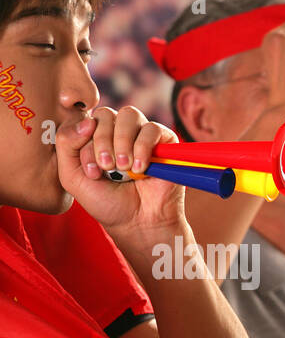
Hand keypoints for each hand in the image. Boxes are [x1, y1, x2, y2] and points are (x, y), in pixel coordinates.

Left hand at [56, 108, 184, 236]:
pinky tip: (140, 169)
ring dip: (122, 141)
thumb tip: (86, 121)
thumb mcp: (72, 176)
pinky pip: (152, 129)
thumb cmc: (106, 202)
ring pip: (129, 115)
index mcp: (93, 137)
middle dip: (102, 141)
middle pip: (105, 114)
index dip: (84, 141)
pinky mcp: (165, 142)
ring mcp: (141, 135)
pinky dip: (143, 147)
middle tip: (107, 167)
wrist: (138, 223)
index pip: (84, 119)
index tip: (92, 171)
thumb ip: (66, 144)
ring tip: (123, 167)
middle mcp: (117, 132)